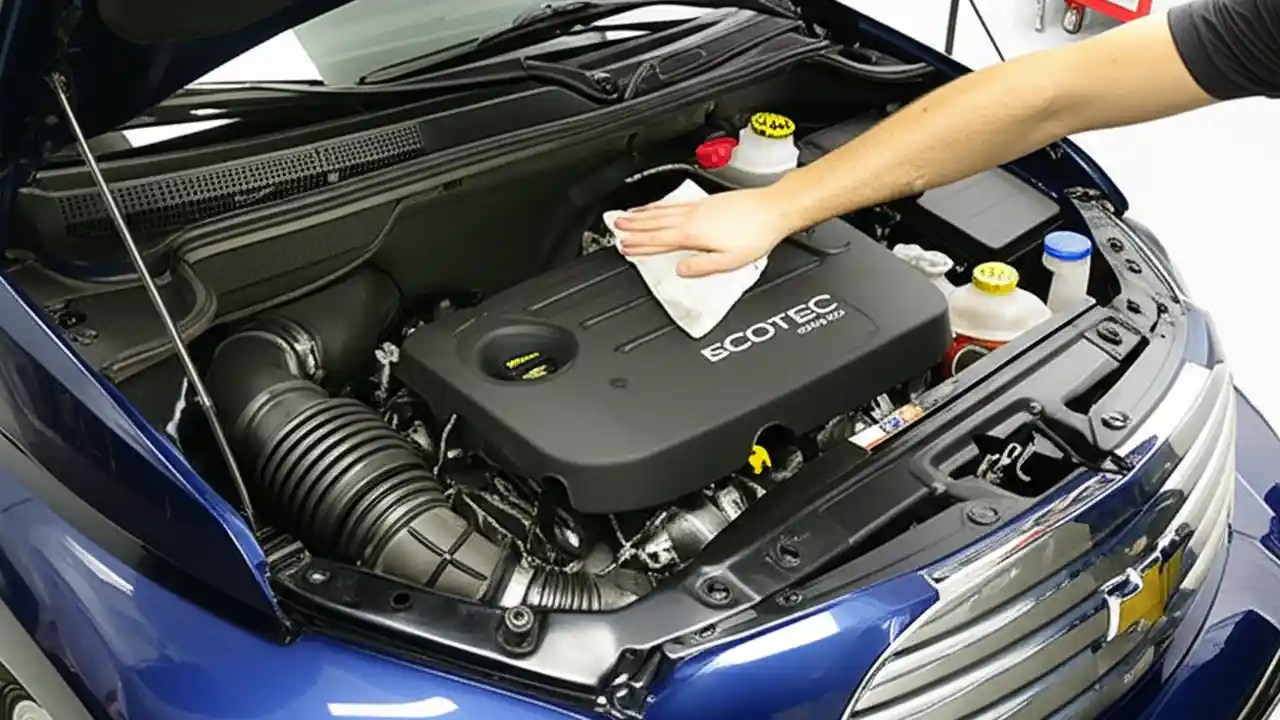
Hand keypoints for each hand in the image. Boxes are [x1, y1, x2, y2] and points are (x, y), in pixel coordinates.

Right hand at [613, 187, 795, 277]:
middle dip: (633, 226)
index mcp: (695, 233)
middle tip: (614, 227)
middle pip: (656, 222)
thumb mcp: (731, 261)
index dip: (640, 244)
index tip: (623, 246)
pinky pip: (675, 203)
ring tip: (626, 215)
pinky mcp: (707, 201)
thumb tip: (681, 271)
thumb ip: (703, 266)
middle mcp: (693, 217)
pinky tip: (657, 206)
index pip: (660, 240)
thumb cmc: (757, 234)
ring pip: (663, 211)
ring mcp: (699, 207)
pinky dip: (660, 205)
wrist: (774, 209)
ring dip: (642, 214)